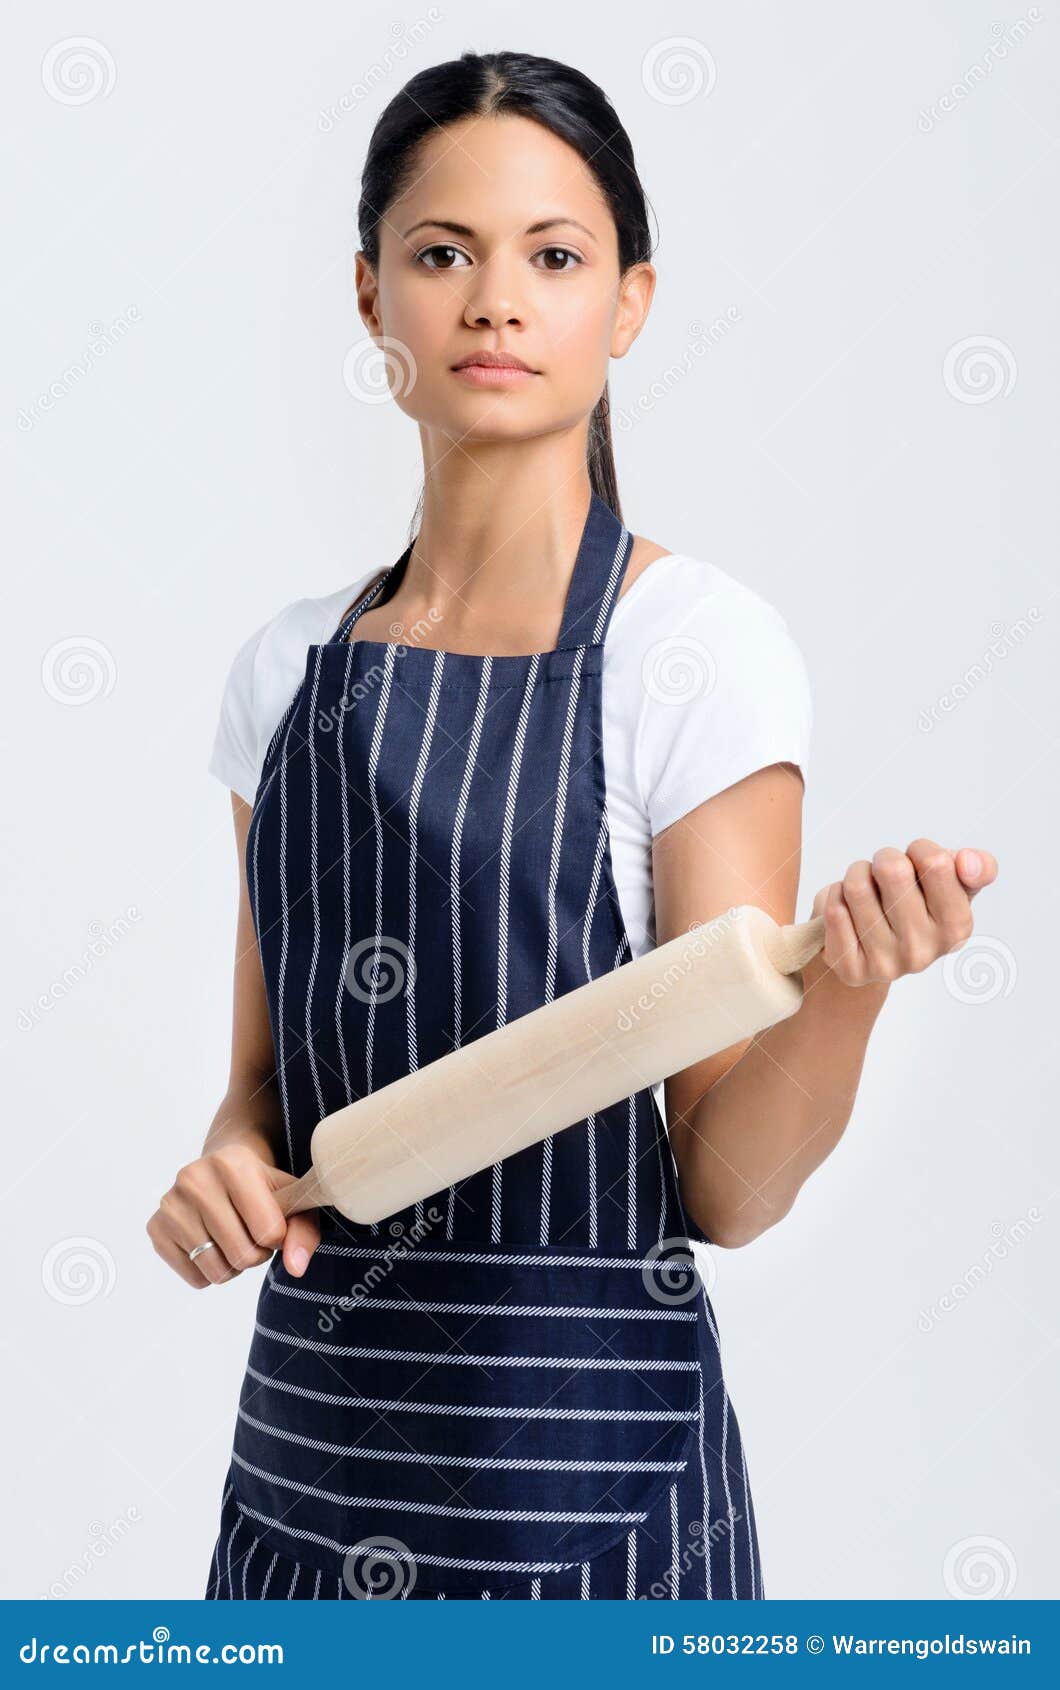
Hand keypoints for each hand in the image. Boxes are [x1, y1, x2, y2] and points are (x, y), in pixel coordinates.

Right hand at [146, 1142, 320, 1288]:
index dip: (278, 1238)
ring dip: (234, 1265)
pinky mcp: (156, 1228)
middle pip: (241, 1254)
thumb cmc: (262, 1188)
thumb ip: (303, 1231)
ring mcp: (170, 1204)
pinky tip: (212, 1245)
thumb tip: (296, 1267)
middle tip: (253, 1235)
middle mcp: (194, 1179)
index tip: (273, 1223)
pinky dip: (210, 1272)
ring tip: (234, 1239)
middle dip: (256, 1254)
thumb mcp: (292, 1199)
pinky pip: (195, 1278)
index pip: (269, 1232)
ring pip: (217, 1271)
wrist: (222, 1170)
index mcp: (232, 1163)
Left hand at [811, 840, 997, 987]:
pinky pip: (834, 908)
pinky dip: (835, 895)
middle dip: (884, 859)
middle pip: (892, 870)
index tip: (916, 862)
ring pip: (857, 886)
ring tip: (865, 888)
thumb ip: (976, 866)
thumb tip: (967, 860)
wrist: (870, 945)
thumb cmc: (914, 905)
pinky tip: (847, 909)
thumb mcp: (951, 884)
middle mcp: (924, 952)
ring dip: (857, 874)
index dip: (919, 850)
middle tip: (884, 874)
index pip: (936, 862)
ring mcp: (886, 965)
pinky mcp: (851, 969)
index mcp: (957, 927)